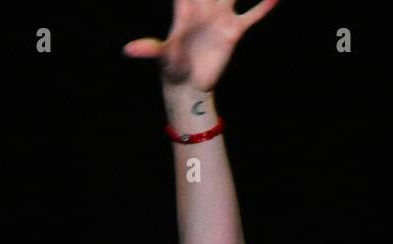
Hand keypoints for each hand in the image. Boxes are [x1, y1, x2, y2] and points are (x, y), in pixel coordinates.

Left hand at [123, 0, 279, 92]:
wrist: (188, 86)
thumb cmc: (172, 69)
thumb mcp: (162, 58)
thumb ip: (150, 50)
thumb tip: (128, 51)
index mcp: (187, 11)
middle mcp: (205, 9)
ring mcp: (221, 18)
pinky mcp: (233, 32)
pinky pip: (252, 15)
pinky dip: (264, 6)